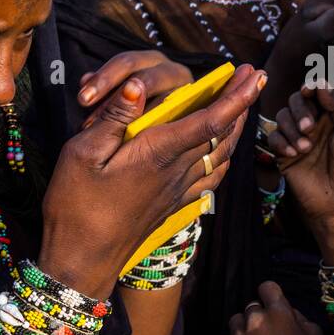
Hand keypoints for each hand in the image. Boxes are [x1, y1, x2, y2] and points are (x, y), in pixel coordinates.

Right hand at [39, 63, 264, 298]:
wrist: (83, 259)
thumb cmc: (76, 204)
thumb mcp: (83, 153)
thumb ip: (115, 117)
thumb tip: (137, 84)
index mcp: (159, 152)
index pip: (212, 120)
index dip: (238, 96)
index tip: (256, 75)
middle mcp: (178, 170)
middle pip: (224, 134)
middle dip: (243, 102)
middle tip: (257, 78)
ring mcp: (179, 189)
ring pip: (221, 154)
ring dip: (237, 127)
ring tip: (243, 106)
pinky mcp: (174, 203)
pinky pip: (210, 177)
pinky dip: (224, 157)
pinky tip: (223, 152)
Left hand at [220, 282, 326, 334]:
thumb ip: (299, 317)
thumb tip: (287, 311)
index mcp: (278, 313)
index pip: (267, 287)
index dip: (270, 294)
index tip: (272, 303)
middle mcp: (255, 321)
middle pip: (251, 306)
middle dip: (259, 315)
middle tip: (268, 332)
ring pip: (235, 322)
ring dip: (244, 328)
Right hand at [266, 85, 333, 220]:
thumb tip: (321, 84)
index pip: (319, 90)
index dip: (312, 87)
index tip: (310, 90)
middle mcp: (315, 121)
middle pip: (297, 99)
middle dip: (300, 109)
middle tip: (310, 127)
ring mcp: (298, 136)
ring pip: (282, 115)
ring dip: (291, 128)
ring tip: (305, 148)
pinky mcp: (284, 152)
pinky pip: (273, 136)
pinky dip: (281, 142)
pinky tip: (294, 154)